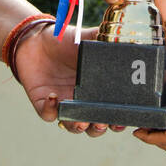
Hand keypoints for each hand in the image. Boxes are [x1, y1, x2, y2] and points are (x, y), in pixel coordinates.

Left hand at [11, 22, 126, 136]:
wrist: (37, 38)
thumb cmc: (66, 41)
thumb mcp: (89, 38)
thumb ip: (107, 39)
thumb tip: (129, 37)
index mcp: (97, 90)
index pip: (111, 111)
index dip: (118, 119)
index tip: (124, 119)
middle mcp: (81, 101)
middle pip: (94, 125)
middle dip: (99, 128)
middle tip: (102, 122)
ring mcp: (63, 104)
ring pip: (73, 126)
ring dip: (79, 127)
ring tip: (82, 122)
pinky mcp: (43, 103)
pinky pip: (48, 114)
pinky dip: (52, 110)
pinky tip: (55, 98)